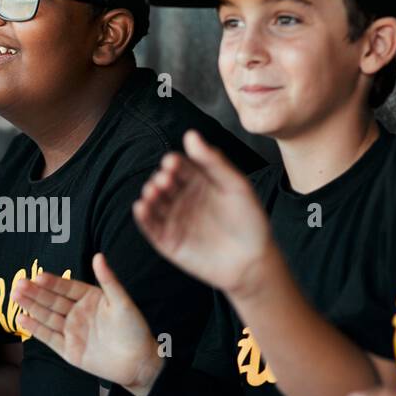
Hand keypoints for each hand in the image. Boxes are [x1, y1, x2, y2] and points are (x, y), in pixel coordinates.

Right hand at [12, 252, 161, 395]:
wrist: (139, 363)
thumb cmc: (135, 330)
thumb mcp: (122, 302)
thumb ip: (108, 280)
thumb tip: (98, 256)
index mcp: (90, 298)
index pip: (66, 287)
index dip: (52, 282)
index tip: (38, 276)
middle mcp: (78, 313)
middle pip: (52, 301)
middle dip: (35, 293)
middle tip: (19, 284)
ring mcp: (72, 331)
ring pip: (47, 317)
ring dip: (31, 307)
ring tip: (15, 297)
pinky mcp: (69, 350)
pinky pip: (49, 337)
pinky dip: (36, 329)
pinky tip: (22, 319)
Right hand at [134, 130, 272, 296]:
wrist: (253, 261)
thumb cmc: (250, 221)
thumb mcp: (236, 185)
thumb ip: (213, 161)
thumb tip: (190, 135)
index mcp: (199, 181)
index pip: (180, 166)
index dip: (173, 163)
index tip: (172, 163)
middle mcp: (183, 198)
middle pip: (164, 183)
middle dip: (161, 179)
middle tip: (165, 179)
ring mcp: (174, 219)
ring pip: (154, 203)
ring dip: (150, 195)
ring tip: (153, 191)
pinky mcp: (167, 241)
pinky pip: (150, 226)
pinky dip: (143, 216)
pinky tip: (142, 207)